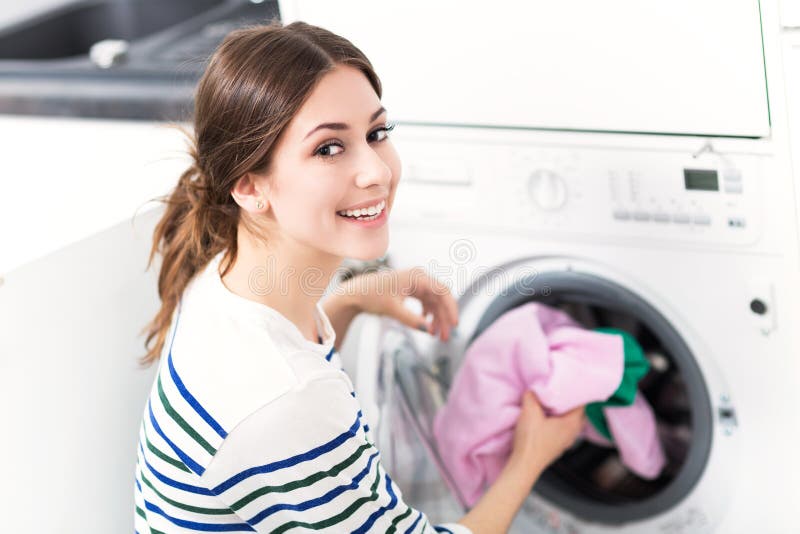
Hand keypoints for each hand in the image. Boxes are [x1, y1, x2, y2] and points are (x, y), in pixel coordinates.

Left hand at [343, 267, 458, 340]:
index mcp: (418, 277)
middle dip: (444, 318)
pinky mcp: (412, 291)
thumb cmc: (372, 296)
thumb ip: (410, 319)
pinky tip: (427, 327)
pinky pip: (427, 304)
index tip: (454, 324)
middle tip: (445, 338)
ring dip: (437, 320)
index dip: (451, 307)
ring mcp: (417, 285)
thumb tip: (428, 330)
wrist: (356, 293)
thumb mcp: (392, 309)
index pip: (443, 291)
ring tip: (437, 336)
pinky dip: (429, 316)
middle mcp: (420, 278)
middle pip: (441, 299)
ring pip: (435, 303)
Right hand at [509, 391, 584, 475]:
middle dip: (571, 402)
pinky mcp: (556, 448)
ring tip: (552, 404)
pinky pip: (562, 430)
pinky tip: (545, 420)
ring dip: (564, 413)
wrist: (524, 465)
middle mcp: (573, 434)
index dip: (576, 392)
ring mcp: (565, 443)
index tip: (570, 383)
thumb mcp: (529, 412)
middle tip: (561, 392)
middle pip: (578, 414)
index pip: (582, 403)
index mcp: (572, 424)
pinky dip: (558, 422)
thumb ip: (532, 396)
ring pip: (570, 423)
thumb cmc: (530, 441)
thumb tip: (532, 391)